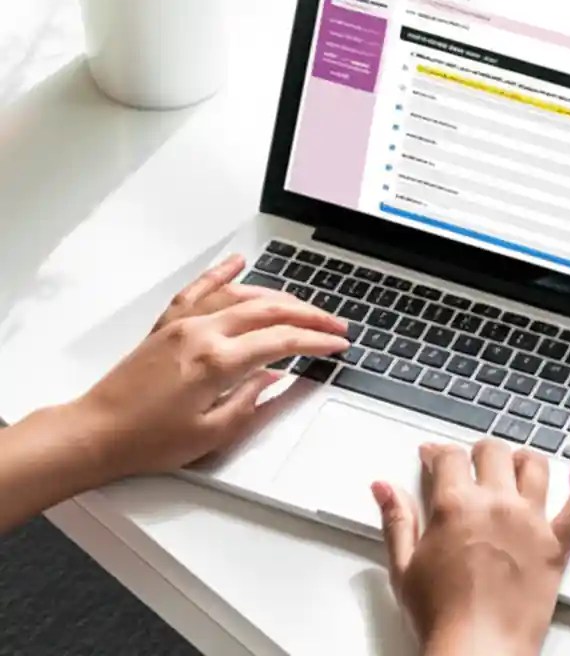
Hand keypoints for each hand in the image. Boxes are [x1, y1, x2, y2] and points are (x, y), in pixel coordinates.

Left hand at [71, 254, 348, 479]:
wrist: (97, 433)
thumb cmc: (148, 440)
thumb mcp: (213, 434)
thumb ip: (251, 402)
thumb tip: (274, 379)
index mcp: (217, 362)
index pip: (282, 341)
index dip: (316, 341)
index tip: (337, 344)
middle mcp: (201, 334)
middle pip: (268, 311)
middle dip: (308, 315)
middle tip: (334, 324)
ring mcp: (183, 325)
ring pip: (240, 296)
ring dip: (277, 296)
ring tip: (303, 305)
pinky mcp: (166, 326)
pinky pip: (198, 290)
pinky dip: (220, 274)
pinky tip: (238, 263)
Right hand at [373, 440, 569, 655]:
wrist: (479, 650)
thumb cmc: (442, 617)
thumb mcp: (404, 567)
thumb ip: (396, 521)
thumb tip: (385, 488)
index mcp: (456, 506)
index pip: (449, 458)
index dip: (438, 452)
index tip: (434, 455)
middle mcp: (497, 504)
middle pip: (494, 453)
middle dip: (480, 451)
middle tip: (474, 460)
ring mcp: (532, 521)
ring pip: (536, 467)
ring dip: (524, 459)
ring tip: (518, 463)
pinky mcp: (558, 544)